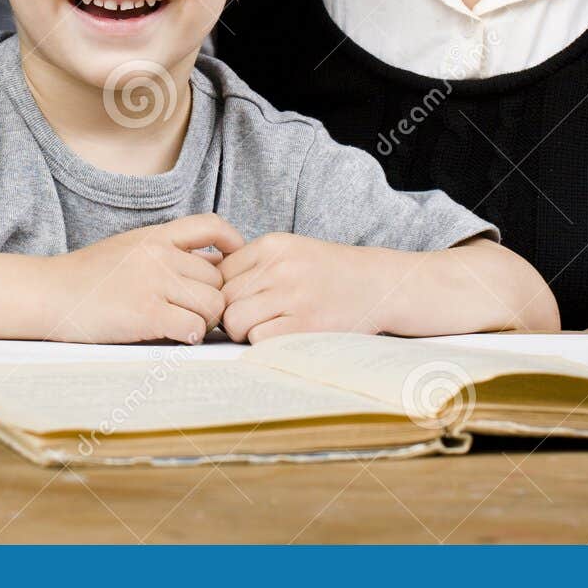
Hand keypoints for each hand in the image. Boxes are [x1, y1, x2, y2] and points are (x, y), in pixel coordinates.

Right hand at [43, 213, 243, 343]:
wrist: (47, 294)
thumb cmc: (85, 278)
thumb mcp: (128, 249)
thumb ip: (165, 253)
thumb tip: (209, 265)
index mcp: (155, 236)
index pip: (211, 225)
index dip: (233, 242)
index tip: (236, 260)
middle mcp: (159, 255)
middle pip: (218, 278)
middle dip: (213, 299)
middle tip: (196, 313)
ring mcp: (154, 283)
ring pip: (212, 305)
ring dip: (204, 321)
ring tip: (183, 325)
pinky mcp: (146, 313)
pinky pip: (193, 328)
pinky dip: (190, 337)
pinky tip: (174, 336)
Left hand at [219, 233, 398, 342]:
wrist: (378, 284)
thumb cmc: (331, 272)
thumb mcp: (291, 252)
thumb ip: (254, 264)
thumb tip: (209, 285)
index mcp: (273, 245)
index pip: (219, 271)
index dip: (221, 292)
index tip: (236, 302)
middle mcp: (280, 267)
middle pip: (222, 297)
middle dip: (229, 314)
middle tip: (250, 319)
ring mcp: (292, 295)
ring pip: (234, 320)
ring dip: (243, 331)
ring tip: (265, 328)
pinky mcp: (304, 324)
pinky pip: (257, 338)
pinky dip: (262, 342)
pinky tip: (280, 335)